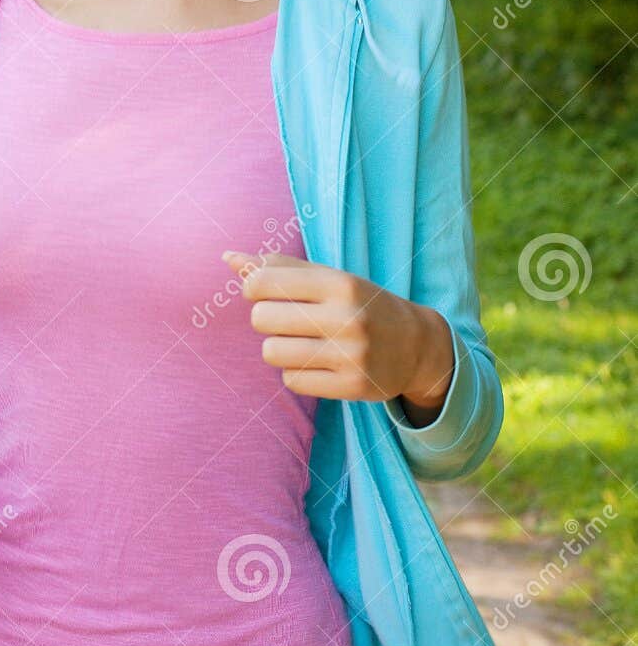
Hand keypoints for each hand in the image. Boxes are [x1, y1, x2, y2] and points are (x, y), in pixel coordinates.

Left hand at [222, 249, 453, 419]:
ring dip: (279, 348)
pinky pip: (292, 381)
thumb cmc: (361, 304)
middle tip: (288, 321)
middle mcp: (347, 317)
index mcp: (339, 283)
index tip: (266, 293)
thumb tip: (228, 259)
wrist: (417, 346)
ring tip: (303, 343)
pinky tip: (317, 365)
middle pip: (261, 319)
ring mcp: (352, 355)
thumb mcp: (329, 277)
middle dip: (266, 320)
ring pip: (272, 352)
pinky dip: (296, 373)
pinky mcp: (353, 387)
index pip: (263, 282)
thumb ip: (279, 266)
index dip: (253, 288)